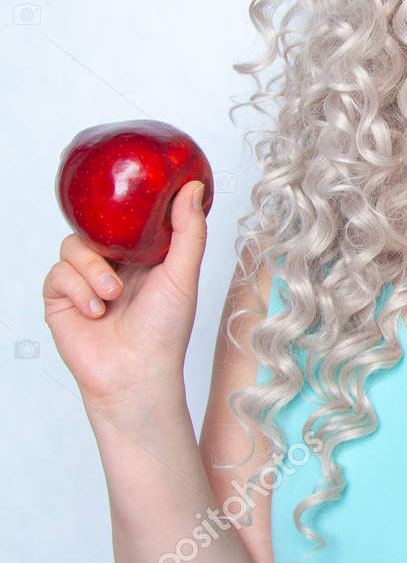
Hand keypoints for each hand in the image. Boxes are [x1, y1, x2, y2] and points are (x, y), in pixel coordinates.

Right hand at [42, 179, 207, 409]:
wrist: (135, 375)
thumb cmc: (165, 332)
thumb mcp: (183, 274)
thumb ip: (188, 230)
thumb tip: (193, 187)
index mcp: (140, 256)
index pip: (124, 217)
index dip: (125, 205)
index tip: (131, 187)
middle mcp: (111, 265)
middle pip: (92, 226)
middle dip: (104, 237)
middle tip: (118, 249)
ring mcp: (84, 281)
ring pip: (72, 246)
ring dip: (92, 270)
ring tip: (111, 294)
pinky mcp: (61, 299)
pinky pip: (57, 274)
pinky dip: (77, 290)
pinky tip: (95, 310)